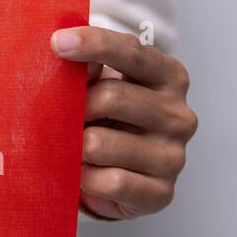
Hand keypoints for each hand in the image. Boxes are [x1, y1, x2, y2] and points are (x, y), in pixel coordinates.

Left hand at [51, 26, 196, 219]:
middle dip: (75, 107)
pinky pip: (109, 181)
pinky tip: (83, 174)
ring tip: (71, 148)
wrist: (122, 179)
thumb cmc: (109, 121)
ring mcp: (173, 156)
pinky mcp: (162, 193)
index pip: (131, 51)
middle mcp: (179, 115)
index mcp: (169, 77)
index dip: (93, 44)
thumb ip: (89, 68)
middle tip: (58, 118)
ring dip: (74, 147)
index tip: (57, 43)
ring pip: (100, 143)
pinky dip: (86, 178)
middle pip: (110, 96)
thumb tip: (66, 47)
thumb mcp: (102, 86)